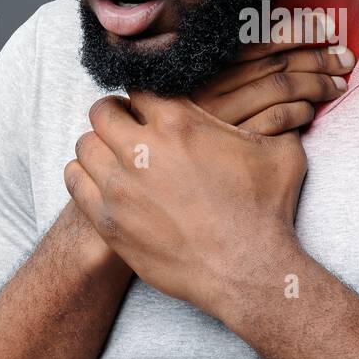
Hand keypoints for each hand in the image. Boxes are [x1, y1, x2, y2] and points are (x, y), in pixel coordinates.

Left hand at [64, 90, 307, 318]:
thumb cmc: (267, 212)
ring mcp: (121, 186)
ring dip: (99, 146)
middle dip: (115, 115)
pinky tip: (103, 181)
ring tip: (116, 157)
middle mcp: (143, 148)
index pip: (139, 87)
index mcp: (179, 122)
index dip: (144, 96)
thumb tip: (284, 106)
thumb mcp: (280, 152)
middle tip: (128, 128)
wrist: (248, 271)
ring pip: (84, 144)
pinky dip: (84, 175)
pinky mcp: (109, 220)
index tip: (151, 108)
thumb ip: (272, 120)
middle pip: (102, 111)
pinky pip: (74, 180)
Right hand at [190, 37, 354, 134]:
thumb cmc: (213, 128)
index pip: (259, 39)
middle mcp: (208, 89)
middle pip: (275, 63)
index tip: (328, 25)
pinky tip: (310, 111)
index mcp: (205, 66)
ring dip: (317, 83)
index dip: (298, 29)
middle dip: (317, 56)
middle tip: (345, 57)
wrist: (196, 187)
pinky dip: (300, 111)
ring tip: (339, 85)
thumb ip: (246, 64)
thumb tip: (297, 29)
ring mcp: (220, 118)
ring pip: (280, 87)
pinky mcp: (234, 145)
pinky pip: (278, 120)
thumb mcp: (216, 89)